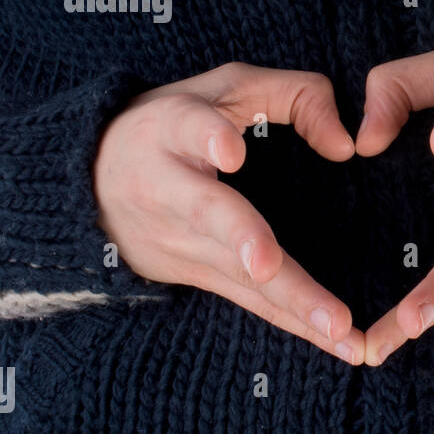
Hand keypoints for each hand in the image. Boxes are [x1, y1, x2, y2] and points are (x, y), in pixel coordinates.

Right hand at [93, 62, 364, 363]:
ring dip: (292, 303)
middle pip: (211, 215)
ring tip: (339, 329)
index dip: (206, 137)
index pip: (186, 129)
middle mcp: (169, 189)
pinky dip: (298, 324)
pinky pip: (253, 301)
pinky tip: (343, 345)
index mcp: (173, 129)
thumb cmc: (179, 124)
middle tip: (268, 266)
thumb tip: (346, 145)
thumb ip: (294, 96)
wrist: (88, 183)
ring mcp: (180, 240)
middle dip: (243, 241)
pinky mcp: (198, 276)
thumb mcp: (228, 88)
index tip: (229, 151)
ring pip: (238, 274)